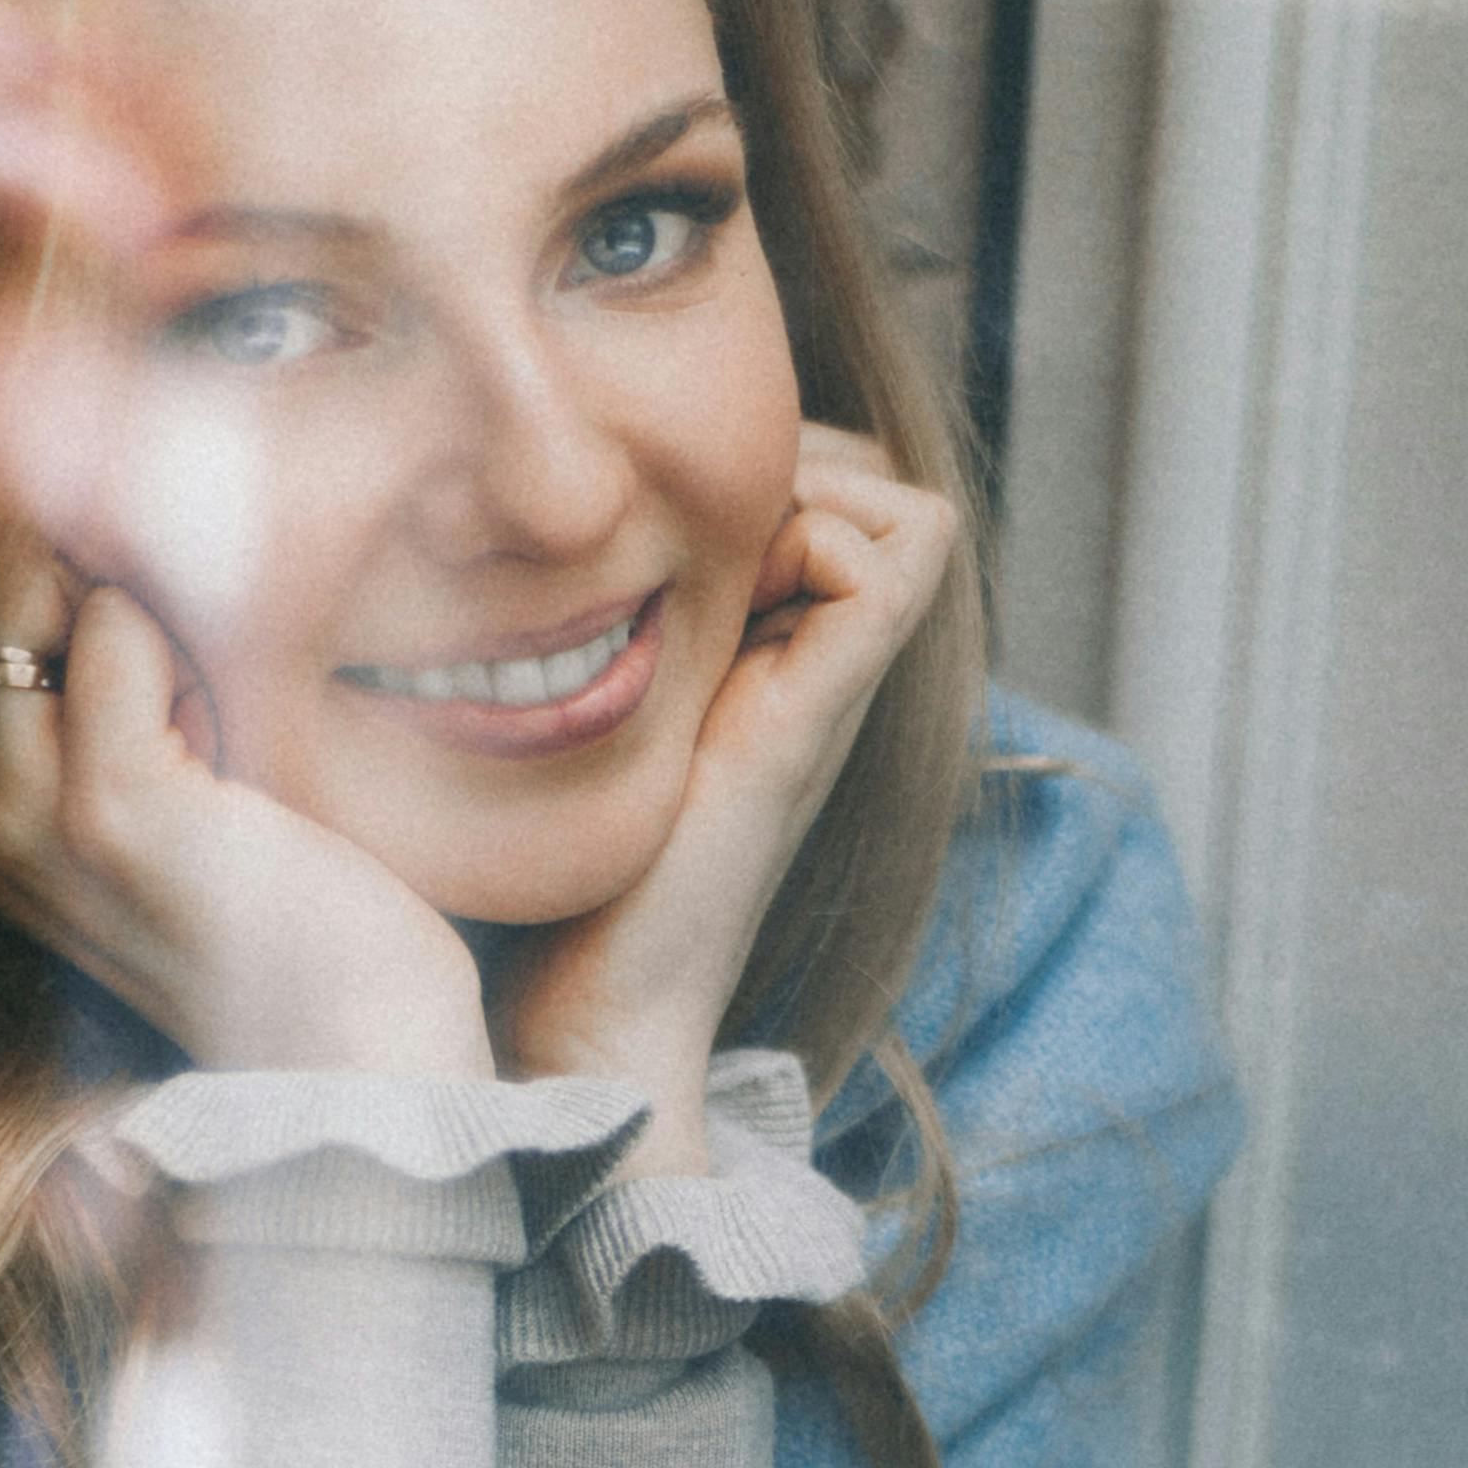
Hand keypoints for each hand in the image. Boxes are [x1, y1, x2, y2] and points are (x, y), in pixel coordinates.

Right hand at [0, 582, 491, 1079]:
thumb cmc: (279, 914)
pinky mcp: (111, 809)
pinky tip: (240, 718)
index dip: (55, 593)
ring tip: (222, 708)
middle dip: (80, 578)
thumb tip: (83, 531)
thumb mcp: (158, 794)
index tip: (161, 675)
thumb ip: (95, 691)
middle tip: (203, 683)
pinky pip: (114, 625)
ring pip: (27, 596)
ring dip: (137, 603)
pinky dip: (187, 634)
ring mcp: (28, 822)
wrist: (358, 1046)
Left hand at [491, 427, 955, 1162]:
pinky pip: (886, 572)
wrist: (600, 1000)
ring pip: (911, 516)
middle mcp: (820, 669)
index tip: (680, 518)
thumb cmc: (570, 878)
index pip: (843, 492)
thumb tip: (556, 538)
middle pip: (886, 490)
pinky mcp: (815, 720)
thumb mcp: (594, 716)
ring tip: (714, 571)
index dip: (785, 469)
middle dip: (802, 467)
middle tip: (698, 531)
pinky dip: (811, 547)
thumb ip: (611, 638)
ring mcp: (830, 693)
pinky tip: (721, 611)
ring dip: (812, 500)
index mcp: (773, 660)